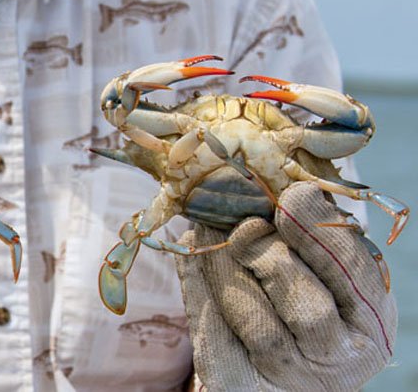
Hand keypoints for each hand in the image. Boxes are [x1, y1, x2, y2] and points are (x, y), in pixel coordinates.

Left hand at [175, 182, 395, 390]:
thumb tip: (283, 189)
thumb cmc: (305, 302)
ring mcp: (290, 380)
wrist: (277, 370)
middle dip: (271, 256)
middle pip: (307, 306)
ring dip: (226, 268)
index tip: (293, 196)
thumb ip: (313, 239)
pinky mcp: (239, 386)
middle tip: (245, 225)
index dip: (320, 234)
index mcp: (370, 325)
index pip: (354, 278)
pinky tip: (190, 252)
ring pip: (255, 322)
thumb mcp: (326, 274)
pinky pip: (214, 337)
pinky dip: (199, 287)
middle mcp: (338, 361)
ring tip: (209, 227)